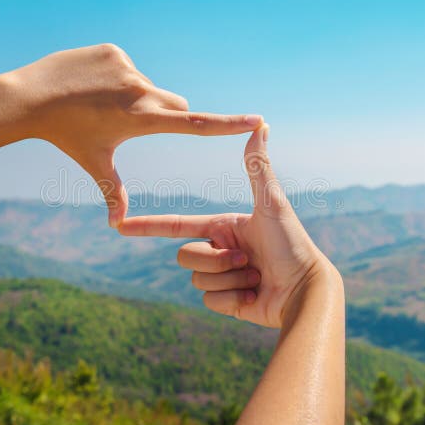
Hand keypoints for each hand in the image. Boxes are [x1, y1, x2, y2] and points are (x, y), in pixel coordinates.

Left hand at [0, 44, 262, 226]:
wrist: (31, 97)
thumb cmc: (66, 136)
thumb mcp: (95, 164)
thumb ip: (113, 193)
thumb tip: (119, 226)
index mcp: (142, 120)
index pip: (194, 124)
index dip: (228, 124)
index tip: (256, 119)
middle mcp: (141, 91)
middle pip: (174, 105)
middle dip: (165, 115)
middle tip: (127, 122)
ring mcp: (128, 68)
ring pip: (148, 86)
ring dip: (135, 97)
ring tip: (100, 104)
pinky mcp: (115, 51)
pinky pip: (129, 68)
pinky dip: (118, 78)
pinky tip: (92, 85)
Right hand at [118, 124, 335, 327]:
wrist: (305, 290)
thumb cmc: (292, 243)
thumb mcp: (271, 203)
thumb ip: (258, 166)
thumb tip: (261, 123)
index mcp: (223, 227)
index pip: (177, 226)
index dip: (147, 226)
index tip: (119, 225)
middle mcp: (220, 250)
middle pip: (185, 256)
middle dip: (216, 260)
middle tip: (249, 260)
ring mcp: (222, 277)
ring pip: (197, 279)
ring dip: (228, 278)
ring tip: (256, 276)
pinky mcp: (227, 301)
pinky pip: (209, 300)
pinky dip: (232, 298)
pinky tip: (254, 294)